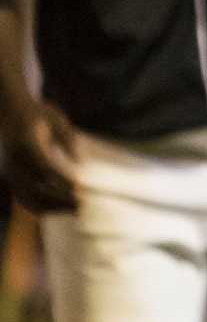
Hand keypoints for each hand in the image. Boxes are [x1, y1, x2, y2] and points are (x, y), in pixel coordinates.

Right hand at [0, 98, 78, 212]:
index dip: (61, 180)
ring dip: (53, 207)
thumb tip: (80, 163)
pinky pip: (24, 199)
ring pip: (28, 199)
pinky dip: (43, 207)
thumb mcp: (56, 120)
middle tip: (84, 202)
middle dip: (59, 199)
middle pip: (34, 189)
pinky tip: (64, 208)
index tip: (81, 187)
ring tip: (79, 209)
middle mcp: (13, 160)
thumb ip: (67, 140)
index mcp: (24, 142)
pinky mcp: (10, 178)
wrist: (7, 112)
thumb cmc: (38, 114)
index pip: (43, 167)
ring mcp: (9, 172)